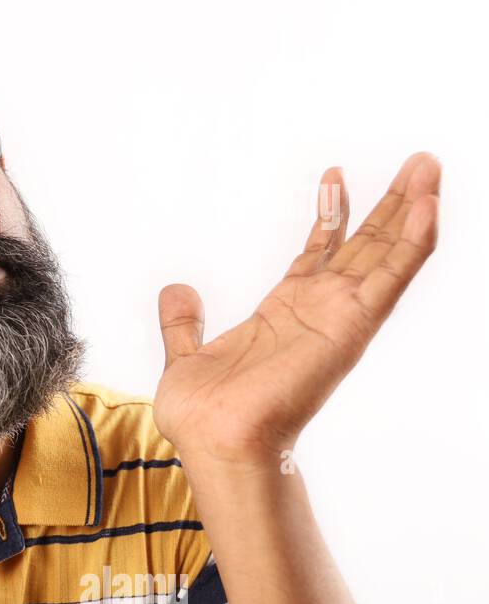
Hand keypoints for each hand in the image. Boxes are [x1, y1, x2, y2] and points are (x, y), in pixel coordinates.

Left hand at [153, 152, 440, 465]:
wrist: (215, 442)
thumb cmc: (205, 417)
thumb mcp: (184, 357)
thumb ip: (183, 323)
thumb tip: (176, 291)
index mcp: (284, 314)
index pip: (316, 253)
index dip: (329, 214)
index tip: (334, 174)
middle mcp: (319, 311)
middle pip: (363, 245)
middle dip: (390, 203)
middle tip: (417, 161)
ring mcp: (339, 317)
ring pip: (385, 252)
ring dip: (411, 209)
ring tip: (428, 166)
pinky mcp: (351, 327)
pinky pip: (389, 278)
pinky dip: (411, 243)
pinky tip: (429, 206)